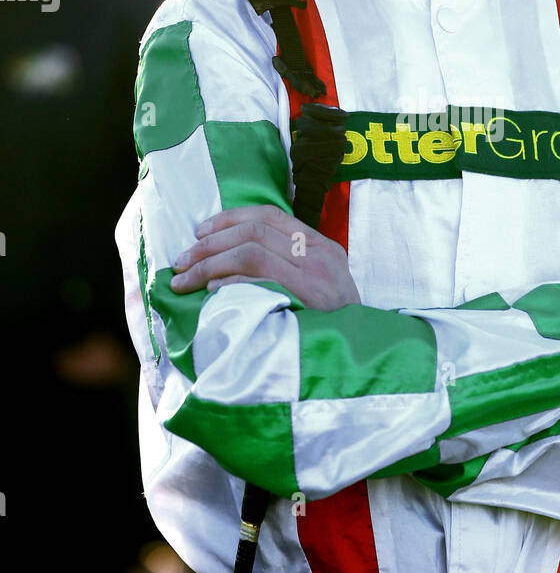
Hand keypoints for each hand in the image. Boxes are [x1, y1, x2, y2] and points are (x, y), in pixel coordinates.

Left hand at [169, 204, 360, 310]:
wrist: (363, 357)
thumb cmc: (333, 326)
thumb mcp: (320, 286)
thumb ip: (289, 265)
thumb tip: (232, 257)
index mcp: (322, 246)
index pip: (270, 215)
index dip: (229, 218)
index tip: (200, 232)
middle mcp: (320, 256)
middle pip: (253, 231)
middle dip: (209, 244)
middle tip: (182, 261)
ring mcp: (315, 278)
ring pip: (250, 252)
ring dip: (209, 264)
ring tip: (185, 279)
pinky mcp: (306, 301)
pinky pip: (258, 282)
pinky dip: (230, 284)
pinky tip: (212, 292)